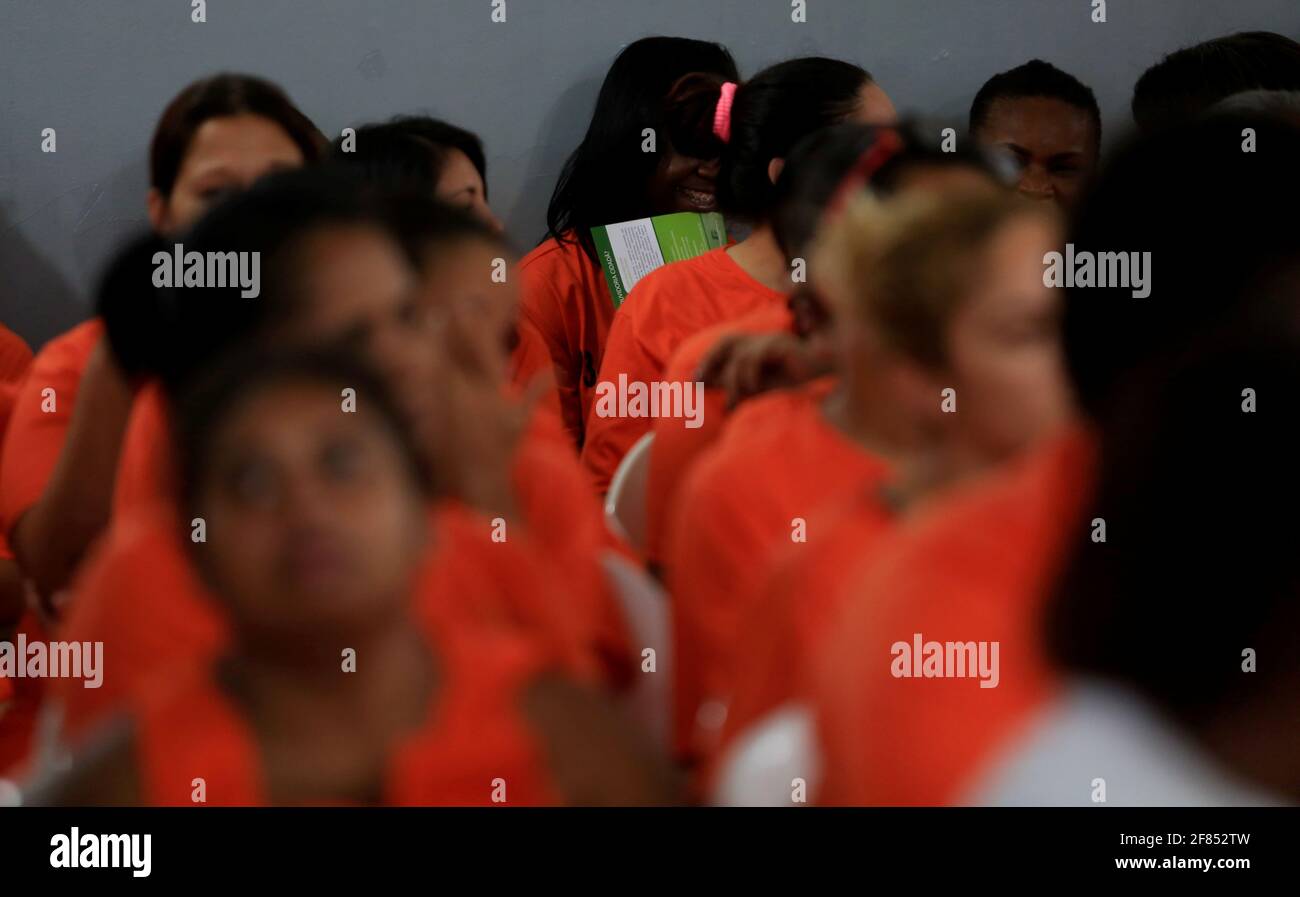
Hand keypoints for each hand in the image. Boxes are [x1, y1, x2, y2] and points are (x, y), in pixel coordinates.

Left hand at [697, 331, 825, 408]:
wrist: (829, 384)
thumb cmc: (795, 388)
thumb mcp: (758, 389)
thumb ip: (735, 384)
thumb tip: (708, 384)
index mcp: (758, 347)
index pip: (727, 347)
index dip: (709, 361)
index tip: (695, 381)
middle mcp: (764, 340)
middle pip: (728, 341)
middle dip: (710, 361)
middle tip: (698, 383)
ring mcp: (774, 340)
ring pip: (740, 353)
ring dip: (732, 381)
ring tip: (733, 404)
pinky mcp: (783, 345)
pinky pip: (755, 355)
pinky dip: (748, 374)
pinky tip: (752, 391)